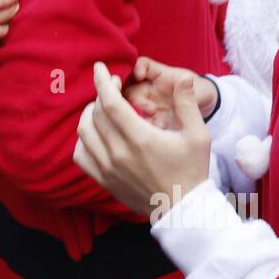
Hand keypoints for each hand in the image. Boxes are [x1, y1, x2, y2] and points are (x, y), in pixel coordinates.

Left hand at [73, 62, 210, 214]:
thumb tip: (182, 78)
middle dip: (102, 95)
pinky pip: (80, 155)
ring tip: (103, 108)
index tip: (100, 68)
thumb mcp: (198, 135)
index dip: (102, 81)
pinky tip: (95, 134)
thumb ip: (187, 104)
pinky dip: (83, 139)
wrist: (183, 209)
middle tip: (113, 88)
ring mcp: (108, 168)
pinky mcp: (103, 180)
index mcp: (140, 138)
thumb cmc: (192, 170)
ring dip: (90, 114)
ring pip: (84, 132)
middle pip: (96, 113)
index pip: (110, 102)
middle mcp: (119, 153)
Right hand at [124, 56, 218, 128]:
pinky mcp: (149, 119)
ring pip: (130, 105)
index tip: (139, 76)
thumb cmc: (200, 93)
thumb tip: (186, 81)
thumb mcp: (198, 90)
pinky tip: (155, 133)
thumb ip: (190, 89)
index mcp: (159, 75)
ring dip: (136, 113)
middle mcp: (149, 88)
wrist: (205, 110)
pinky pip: (139, 122)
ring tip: (154, 123)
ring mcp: (147, 103)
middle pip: (130, 87)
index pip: (142, 65)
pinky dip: (144, 128)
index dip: (137, 68)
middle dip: (136, 97)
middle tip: (151, 109)